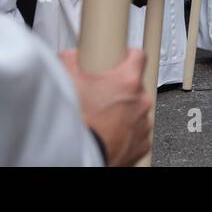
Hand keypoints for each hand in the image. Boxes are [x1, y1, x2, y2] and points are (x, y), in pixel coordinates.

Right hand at [58, 48, 152, 166]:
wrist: (79, 155)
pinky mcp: (142, 144)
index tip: (122, 59)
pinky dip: (125, 133)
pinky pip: (136, 133)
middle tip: (102, 95)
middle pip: (136, 86)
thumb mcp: (68, 80)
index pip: (139, 57)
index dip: (129, 56)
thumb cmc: (78, 121)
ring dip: (124, 111)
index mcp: (128, 81)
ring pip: (136, 110)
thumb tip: (70, 56)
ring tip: (103, 117)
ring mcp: (143, 124)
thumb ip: (71, 60)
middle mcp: (141, 101)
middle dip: (121, 89)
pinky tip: (109, 133)